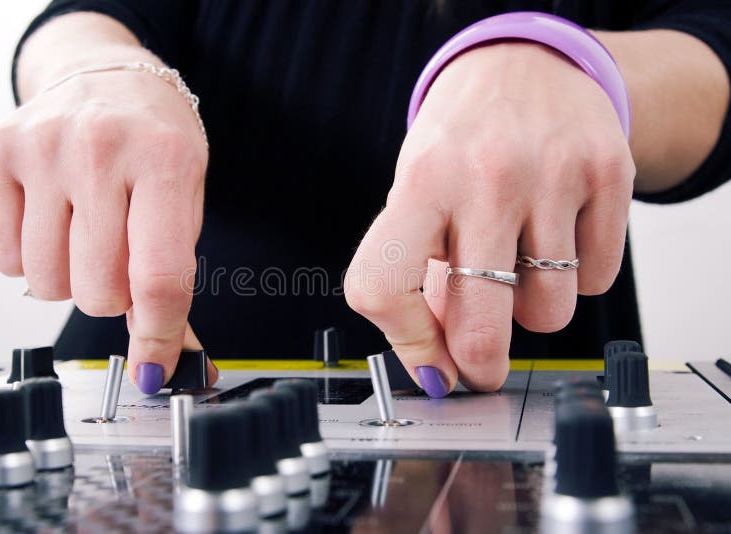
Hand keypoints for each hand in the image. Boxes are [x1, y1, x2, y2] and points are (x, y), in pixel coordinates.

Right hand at [0, 67, 210, 392]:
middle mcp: (101, 150)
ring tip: (88, 238)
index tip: (154, 366)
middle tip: (122, 263)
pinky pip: (6, 259)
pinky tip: (55, 224)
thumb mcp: (187, 201)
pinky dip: (32, 260)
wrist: (110, 77)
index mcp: (166, 161)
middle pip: (97, 289)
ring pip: (46, 283)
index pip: (158, 277)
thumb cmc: (156, 144)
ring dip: (72, 280)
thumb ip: (176, 279)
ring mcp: (43, 149)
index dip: (157, 336)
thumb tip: (164, 359)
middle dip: (115, 297)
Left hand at [345, 42, 634, 393]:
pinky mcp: (608, 175)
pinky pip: (595, 281)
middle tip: (482, 364)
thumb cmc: (461, 139)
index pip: (384, 287)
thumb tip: (443, 355)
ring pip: (548, 314)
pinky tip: (556, 236)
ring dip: (531, 310)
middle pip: (480, 323)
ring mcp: (553, 175)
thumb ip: (421, 270)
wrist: (526, 64)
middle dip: (480, 364)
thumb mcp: (417, 191)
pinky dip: (575, 277)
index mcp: (420, 182)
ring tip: (519, 263)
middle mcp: (486, 176)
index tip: (430, 368)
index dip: (406, 345)